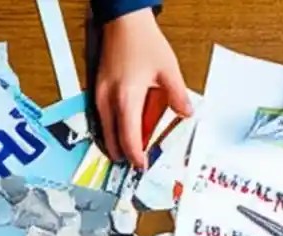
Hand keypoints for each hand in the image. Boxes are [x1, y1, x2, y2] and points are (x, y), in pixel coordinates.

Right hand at [95, 8, 190, 167]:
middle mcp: (107, 100)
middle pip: (111, 139)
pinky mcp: (96, 91)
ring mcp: (99, 96)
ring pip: (104, 130)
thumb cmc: (142, 42)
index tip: (143, 164)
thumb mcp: (168, 69)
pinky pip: (101, 118)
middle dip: (123, 153)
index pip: (128, 137)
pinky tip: (121, 129)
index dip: (136, 155)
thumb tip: (186, 113)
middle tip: (136, 163)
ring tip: (130, 149)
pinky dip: (111, 128)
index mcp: (126, 98)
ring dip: (115, 142)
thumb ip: (177, 95)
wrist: (123, 23)